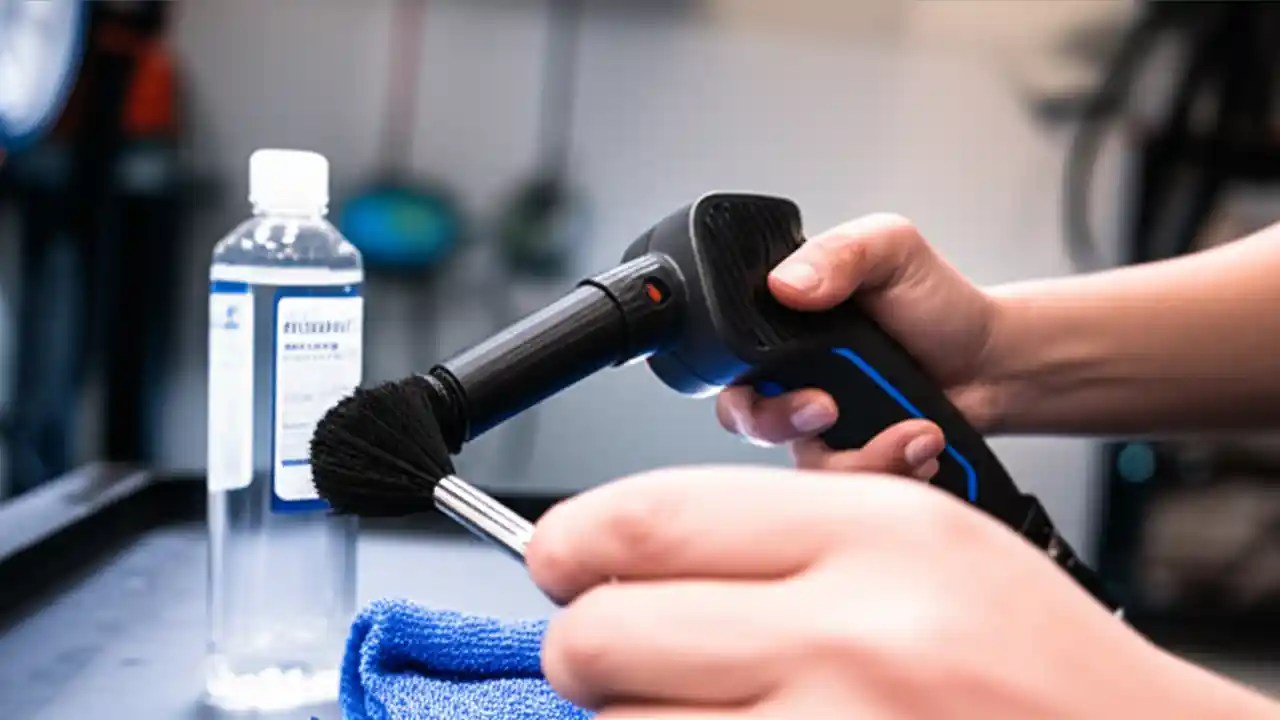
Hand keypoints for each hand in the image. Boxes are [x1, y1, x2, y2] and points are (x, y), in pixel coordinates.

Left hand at [528, 466, 1275, 718]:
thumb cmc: (1025, 655)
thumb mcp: (919, 538)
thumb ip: (772, 536)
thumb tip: (616, 553)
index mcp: (875, 533)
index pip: (649, 518)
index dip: (570, 540)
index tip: (556, 557)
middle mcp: (850, 638)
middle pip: (603, 634)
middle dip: (581, 644)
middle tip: (613, 647)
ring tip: (693, 706)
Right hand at [717, 214, 1002, 477]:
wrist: (992, 362)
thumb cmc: (937, 303)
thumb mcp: (891, 249)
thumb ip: (839, 252)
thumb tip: (785, 283)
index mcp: (781, 327)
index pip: (729, 360)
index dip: (745, 381)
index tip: (802, 384)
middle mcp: (789, 378)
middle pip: (746, 418)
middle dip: (781, 423)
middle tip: (830, 410)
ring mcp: (818, 426)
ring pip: (801, 464)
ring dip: (862, 458)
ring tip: (920, 435)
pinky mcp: (852, 459)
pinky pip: (848, 486)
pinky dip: (891, 473)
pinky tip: (925, 448)